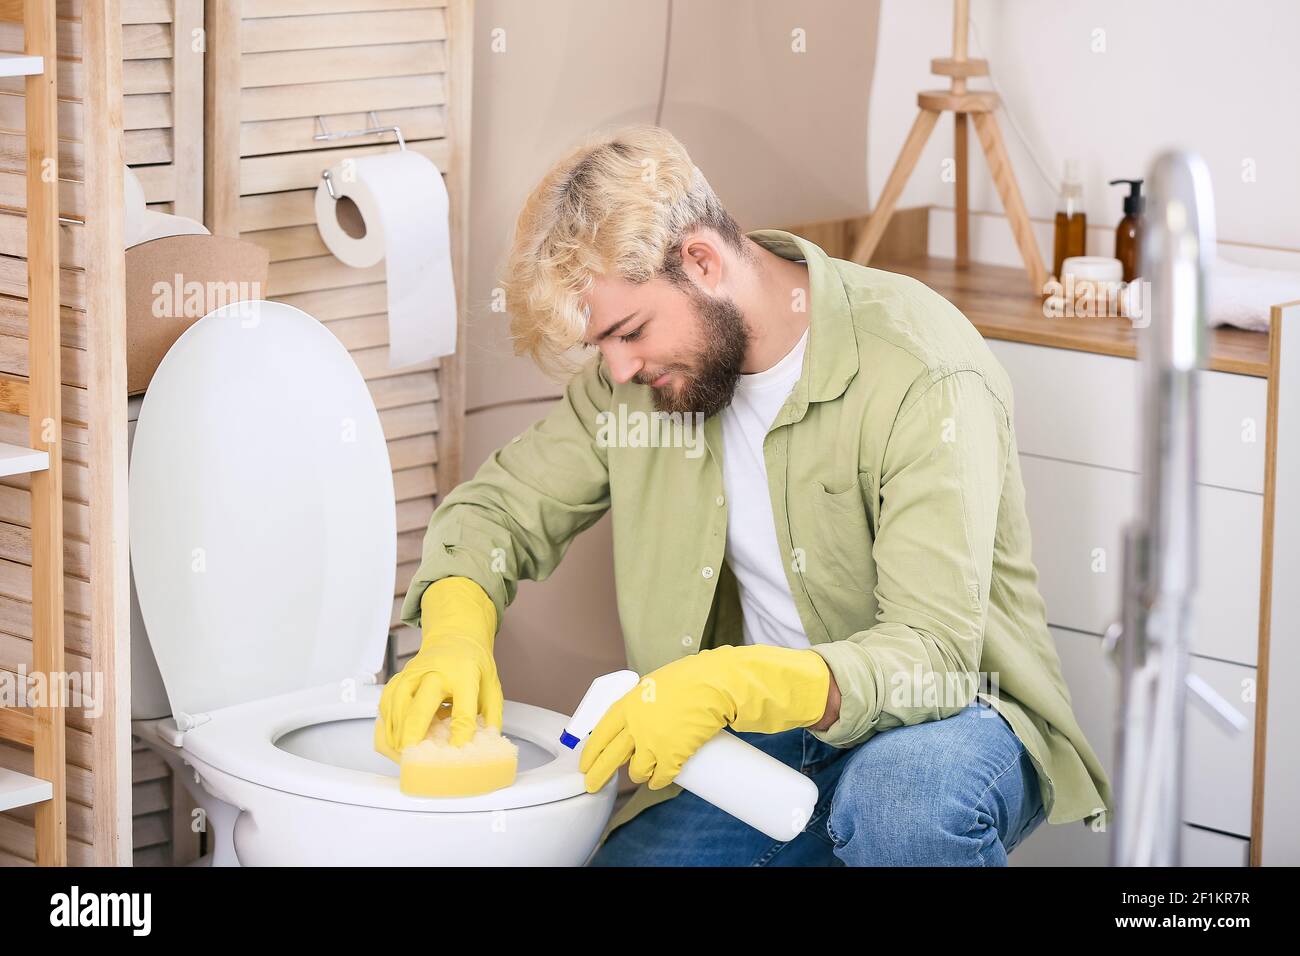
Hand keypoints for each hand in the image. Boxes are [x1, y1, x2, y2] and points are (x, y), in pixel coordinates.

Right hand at [376, 577, 502, 751]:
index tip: (456, 753)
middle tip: (415, 759)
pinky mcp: (398, 679)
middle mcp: (434, 672)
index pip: (462, 710)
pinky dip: (386, 725)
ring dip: (397, 735)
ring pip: (396, 707)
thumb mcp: (492, 687)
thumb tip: (486, 747)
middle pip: (419, 707)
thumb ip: (492, 717)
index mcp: (464, 674)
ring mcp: (412, 674)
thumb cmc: (473, 664)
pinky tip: (394, 739)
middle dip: (414, 737)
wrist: (455, 637)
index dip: (460, 735)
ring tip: (404, 755)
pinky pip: (384, 704)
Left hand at [578, 643, 830, 791]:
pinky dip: (659, 781)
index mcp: (628, 704)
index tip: (585, 762)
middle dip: (599, 774)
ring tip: (645, 771)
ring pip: (637, 771)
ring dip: (639, 774)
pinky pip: (660, 778)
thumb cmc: (690, 679)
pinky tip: (659, 780)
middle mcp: (636, 726)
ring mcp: (653, 743)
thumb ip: (641, 704)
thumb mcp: (653, 685)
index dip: (591, 751)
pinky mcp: (672, 757)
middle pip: (610, 758)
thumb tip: (636, 719)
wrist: (715, 686)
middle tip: (592, 784)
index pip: (600, 733)